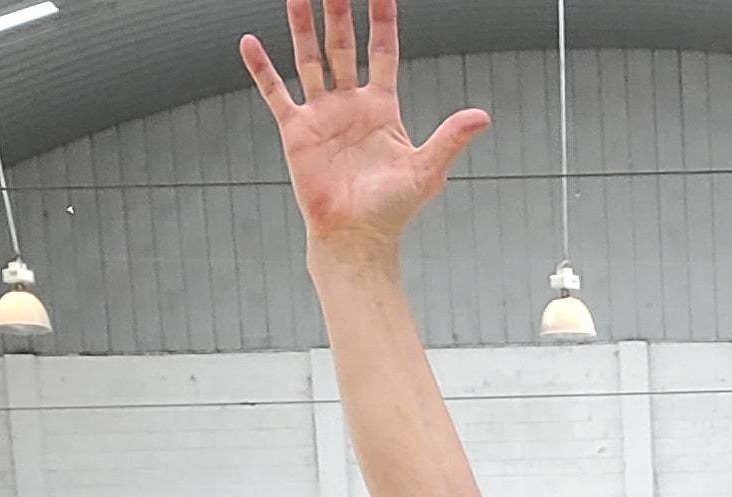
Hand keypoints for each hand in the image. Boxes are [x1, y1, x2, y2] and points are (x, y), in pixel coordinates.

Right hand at [243, 0, 489, 257]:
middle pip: (343, 45)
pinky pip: (276, 92)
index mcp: (382, 107)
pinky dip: (262, 69)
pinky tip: (249, 42)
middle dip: (339, 12)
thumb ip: (450, 138)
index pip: (382, 51)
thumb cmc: (392, 210)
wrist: (356, 238)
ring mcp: (321, 114)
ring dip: (302, 26)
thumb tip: (482, 116)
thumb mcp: (426, 170)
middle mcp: (350, 104)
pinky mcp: (296, 130)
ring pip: (309, 58)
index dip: (382, 20)